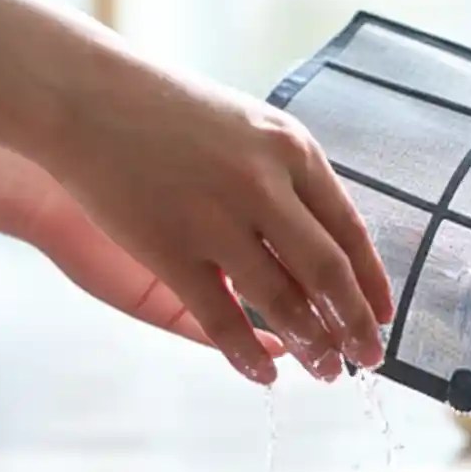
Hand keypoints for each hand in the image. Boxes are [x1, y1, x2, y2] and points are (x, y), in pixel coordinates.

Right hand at [50, 75, 393, 385]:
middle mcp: (264, 184)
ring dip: (312, 345)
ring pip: (282, 301)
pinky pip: (222, 318)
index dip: (372, 280)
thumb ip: (288, 178)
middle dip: (355, 324)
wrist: (84, 97)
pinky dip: (249, 354)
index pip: (350, 229)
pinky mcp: (171, 249)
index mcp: (291, 150)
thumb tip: (328, 236)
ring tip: (327, 372)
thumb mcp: (249, 126)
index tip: (386, 315)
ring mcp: (218, 218)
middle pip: (328, 272)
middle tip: (369, 358)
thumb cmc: (169, 109)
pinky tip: (266, 374)